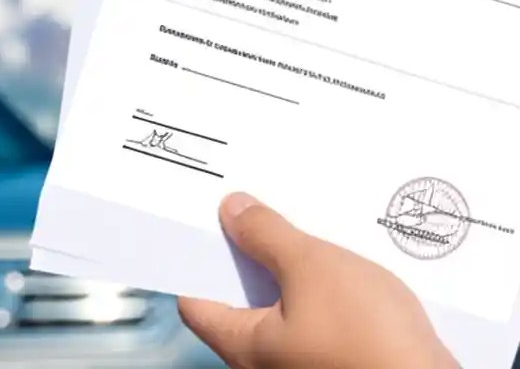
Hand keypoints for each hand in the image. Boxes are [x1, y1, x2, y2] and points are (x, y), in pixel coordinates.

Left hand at [178, 193, 457, 368]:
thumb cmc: (368, 338)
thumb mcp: (312, 267)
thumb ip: (267, 236)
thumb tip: (231, 211)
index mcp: (242, 345)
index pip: (196, 300)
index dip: (197, 258)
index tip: (205, 222)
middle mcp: (265, 362)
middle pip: (240, 299)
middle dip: (248, 254)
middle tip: (254, 210)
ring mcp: (303, 363)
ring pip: (282, 306)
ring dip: (288, 269)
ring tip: (298, 226)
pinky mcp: (340, 361)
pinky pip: (316, 319)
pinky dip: (318, 290)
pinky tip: (338, 262)